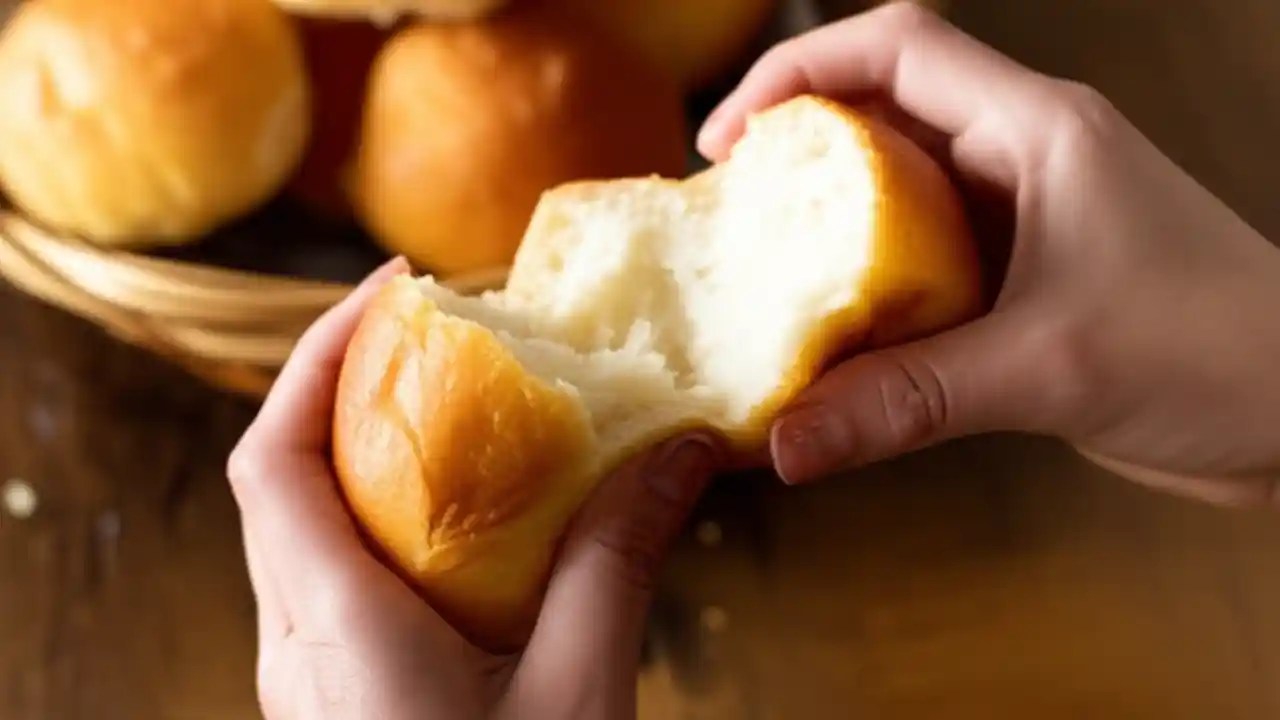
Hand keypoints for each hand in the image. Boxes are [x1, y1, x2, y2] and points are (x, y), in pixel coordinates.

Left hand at [227, 259, 717, 718]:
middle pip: (282, 476)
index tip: (392, 290)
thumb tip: (678, 452)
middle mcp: (294, 643)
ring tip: (452, 403)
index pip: (273, 456)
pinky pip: (333, 576)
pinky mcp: (332, 694)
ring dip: (362, 447)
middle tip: (437, 330)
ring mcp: (304, 674)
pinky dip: (382, 514)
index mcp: (335, 628)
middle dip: (347, 383)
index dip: (315, 354)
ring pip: (301, 526)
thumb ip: (617, 563)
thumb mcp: (577, 693)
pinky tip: (459, 517)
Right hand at [699, 2, 1279, 506]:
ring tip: (761, 278)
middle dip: (798, 153)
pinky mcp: (1025, 280)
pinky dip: (871, 292)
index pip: (900, 47)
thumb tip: (785, 442)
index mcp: (1037, 130)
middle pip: (884, 114)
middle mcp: (1024, 157)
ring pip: (899, 195)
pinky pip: (925, 266)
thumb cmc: (1221, 355)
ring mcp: (1025, 218)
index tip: (732, 136)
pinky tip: (832, 338)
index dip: (801, 70)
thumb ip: (908, 402)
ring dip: (829, 229)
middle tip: (729, 214)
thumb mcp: (1047, 369)